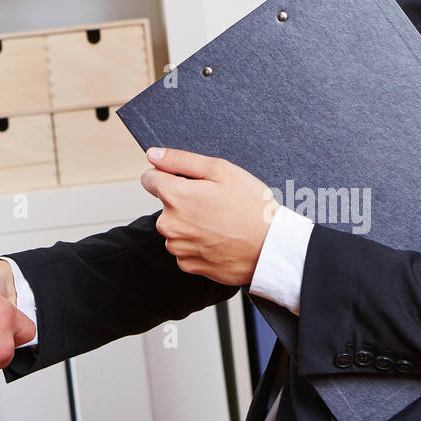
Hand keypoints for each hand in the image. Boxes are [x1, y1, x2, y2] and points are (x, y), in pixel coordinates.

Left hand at [140, 146, 278, 284]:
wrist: (272, 248)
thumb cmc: (252, 207)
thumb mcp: (220, 170)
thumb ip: (180, 160)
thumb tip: (153, 154)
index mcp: (174, 197)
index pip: (149, 179)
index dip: (167, 175)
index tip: (187, 182)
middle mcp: (169, 224)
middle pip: (165, 205)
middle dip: (183, 201)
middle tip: (214, 203)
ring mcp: (178, 248)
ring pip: (176, 228)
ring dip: (190, 224)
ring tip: (220, 222)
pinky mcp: (189, 265)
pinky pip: (185, 249)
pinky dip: (198, 244)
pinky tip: (219, 239)